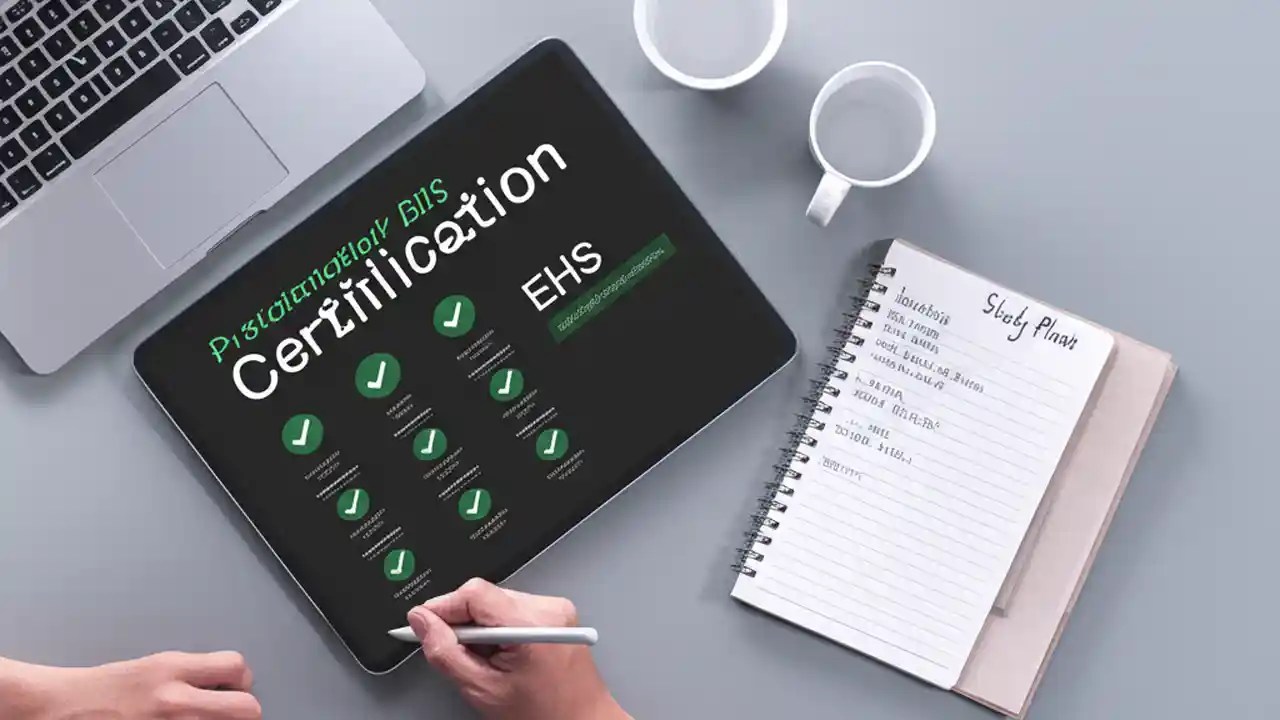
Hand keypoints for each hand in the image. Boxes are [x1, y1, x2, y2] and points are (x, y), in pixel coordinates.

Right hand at [0, 651, 260, 718]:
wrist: (61, 708)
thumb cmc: (106, 688)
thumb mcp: (154, 668)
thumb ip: (192, 675)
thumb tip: (229, 685)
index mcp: (173, 670)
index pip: (236, 668)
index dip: (242, 680)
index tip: (234, 688)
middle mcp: (174, 700)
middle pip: (246, 709)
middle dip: (243, 711)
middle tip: (230, 713)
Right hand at [408, 579, 628, 719]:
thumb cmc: (544, 714)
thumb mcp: (483, 689)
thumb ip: (446, 653)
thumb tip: (422, 622)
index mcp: (532, 624)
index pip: (474, 593)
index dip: (441, 606)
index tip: (421, 622)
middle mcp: (548, 608)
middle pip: (485, 596)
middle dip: (462, 621)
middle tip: (455, 652)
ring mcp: (556, 609)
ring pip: (497, 601)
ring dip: (481, 626)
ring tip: (486, 659)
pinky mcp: (557, 614)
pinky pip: (514, 608)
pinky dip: (499, 627)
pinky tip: (503, 653)